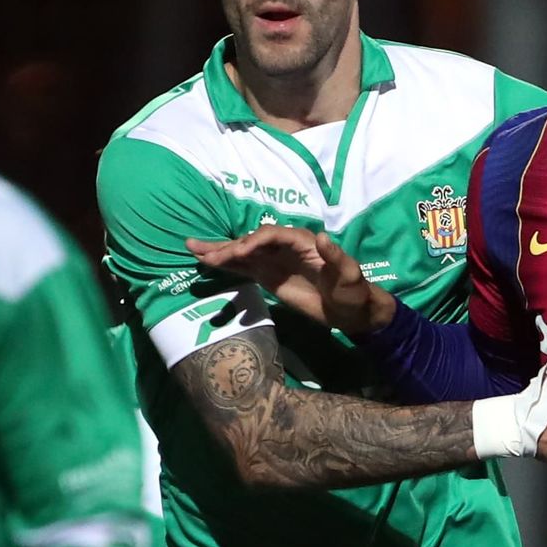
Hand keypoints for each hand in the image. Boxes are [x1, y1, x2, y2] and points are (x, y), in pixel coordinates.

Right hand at [188, 224, 393, 333]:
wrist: (351, 311)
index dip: (254, 241)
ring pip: (243, 253)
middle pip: (251, 241)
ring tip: (193, 249)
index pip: (272, 235)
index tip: (239, 253)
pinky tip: (207, 263)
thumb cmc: (353, 291)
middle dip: (228, 247)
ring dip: (219, 252)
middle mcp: (284, 247)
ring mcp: (275, 262)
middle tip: (202, 253)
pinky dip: (227, 265)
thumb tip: (322, 236)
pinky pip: (244, 268)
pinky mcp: (269, 277)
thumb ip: (337, 257)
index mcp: (302, 242)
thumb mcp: (350, 275)